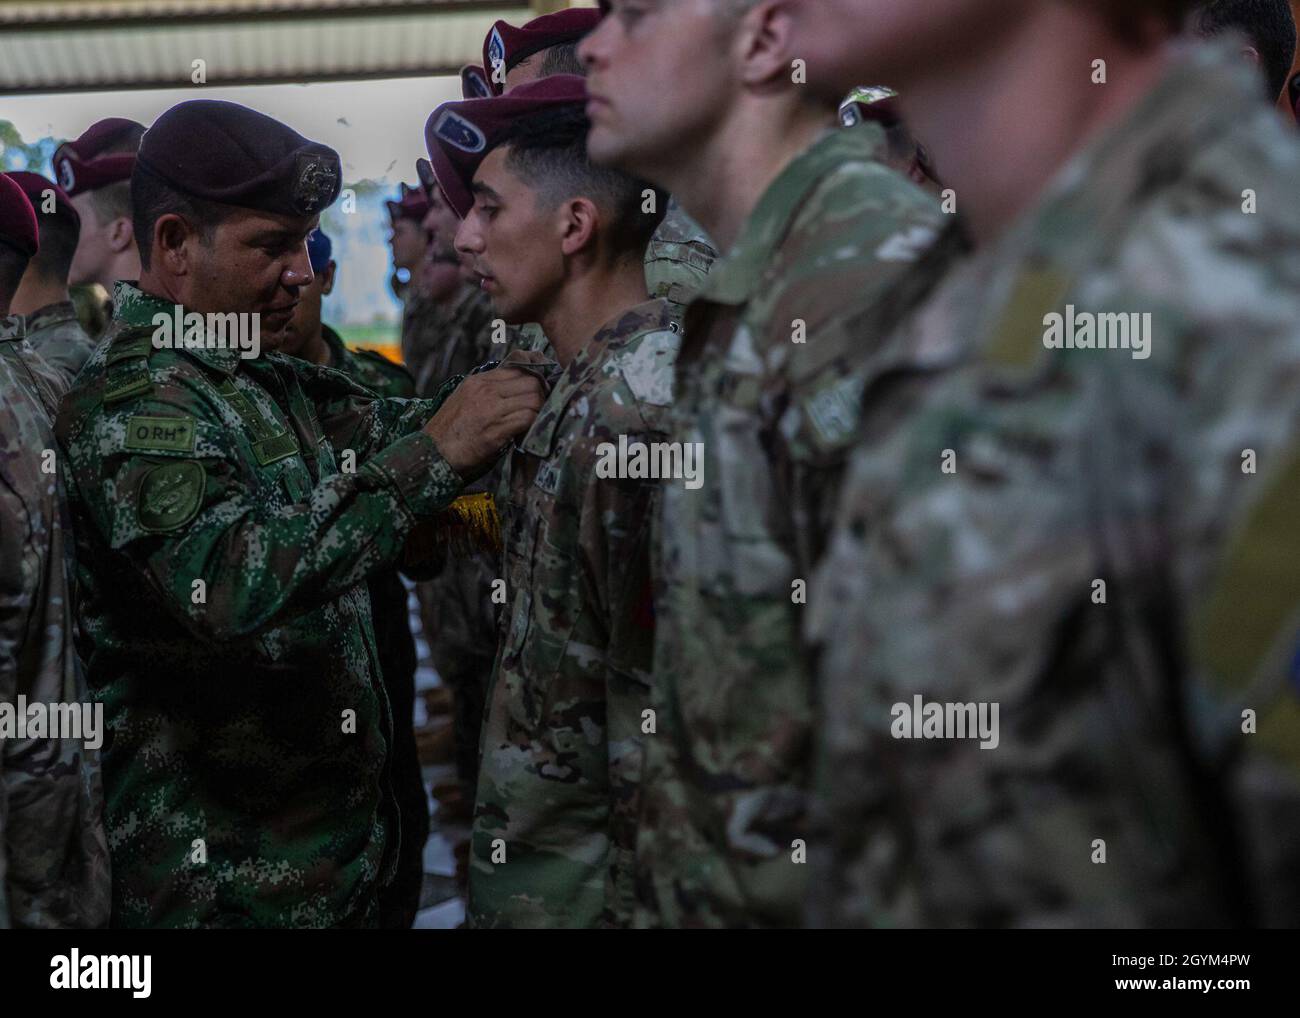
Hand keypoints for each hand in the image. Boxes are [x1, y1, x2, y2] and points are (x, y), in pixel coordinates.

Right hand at [423, 366, 544, 474]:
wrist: (433, 452)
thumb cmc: (449, 430)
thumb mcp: (464, 398)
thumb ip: (486, 389)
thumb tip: (512, 386)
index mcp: (478, 380)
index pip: (518, 367)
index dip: (534, 378)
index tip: (540, 389)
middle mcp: (486, 390)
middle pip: (531, 381)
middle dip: (542, 395)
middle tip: (541, 408)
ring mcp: (491, 409)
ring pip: (533, 399)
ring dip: (539, 411)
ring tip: (535, 421)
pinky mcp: (496, 430)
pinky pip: (528, 419)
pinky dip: (533, 425)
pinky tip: (528, 432)